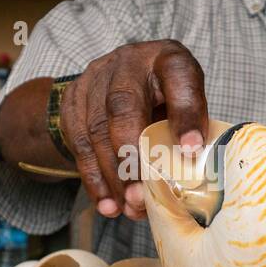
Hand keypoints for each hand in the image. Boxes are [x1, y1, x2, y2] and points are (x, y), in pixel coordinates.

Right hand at [59, 40, 208, 219]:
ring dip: (112, 176)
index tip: (192, 149)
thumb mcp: (187, 102)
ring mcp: (95, 80)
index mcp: (167, 58)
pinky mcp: (73, 101)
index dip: (186, 113)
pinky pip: (78, 144)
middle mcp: (127, 63)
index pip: (178, 77)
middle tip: (142, 197)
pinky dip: (94, 178)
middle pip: (124, 107)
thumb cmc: (165, 95)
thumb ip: (191, 126)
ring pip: (96, 130)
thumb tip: (191, 171)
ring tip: (129, 208)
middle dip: (132, 157)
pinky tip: (107, 204)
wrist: (121, 77)